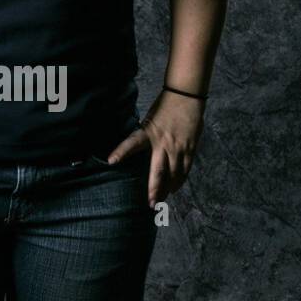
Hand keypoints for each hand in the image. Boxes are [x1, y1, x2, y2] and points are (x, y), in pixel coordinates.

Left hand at [106, 90, 204, 208]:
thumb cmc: (165, 107)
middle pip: (158, 171)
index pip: (132, 143)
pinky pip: (185, 169)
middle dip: (154, 189)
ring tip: (162, 199)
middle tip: (151, 203)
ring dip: (168, 188)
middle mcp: (163, 143)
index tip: (111, 161)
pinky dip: (180, 180)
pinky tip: (176, 188)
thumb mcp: (149, 120)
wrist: (186, 97)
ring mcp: (178, 148)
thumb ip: (145, 137)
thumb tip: (138, 152)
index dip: (121, 152)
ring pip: (174, 174)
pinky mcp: (189, 148)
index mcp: (149, 133)